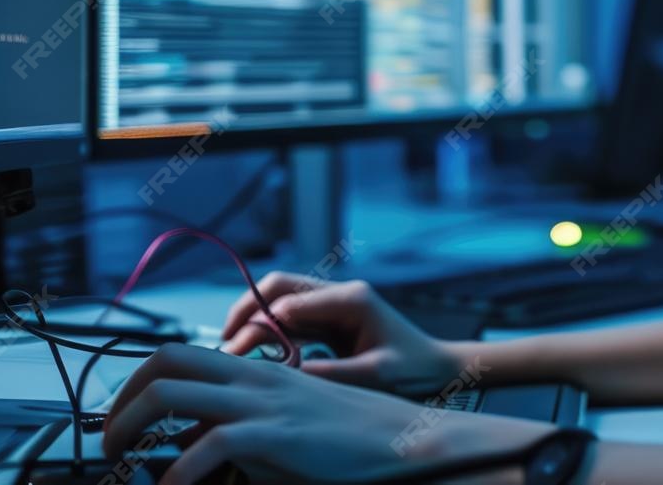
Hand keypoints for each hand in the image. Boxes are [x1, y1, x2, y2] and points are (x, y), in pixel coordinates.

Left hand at [101, 343, 552, 484]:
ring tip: (119, 459)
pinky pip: (206, 446)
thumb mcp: (291, 421)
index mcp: (259, 372)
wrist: (406, 441)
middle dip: (123, 398)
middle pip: (165, 361)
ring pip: (171, 392)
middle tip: (110, 438)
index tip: (124, 416)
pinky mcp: (275, 436)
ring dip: (130, 426)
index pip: (181, 354)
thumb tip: (197, 448)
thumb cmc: (352, 439)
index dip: (140, 381)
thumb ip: (246, 424)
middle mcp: (254, 378)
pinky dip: (176, 473)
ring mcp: (263, 403)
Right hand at [219, 275, 465, 395]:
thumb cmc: (416, 368)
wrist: (438, 367)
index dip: (259, 322)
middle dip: (247, 311)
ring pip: (280, 301)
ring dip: (254, 321)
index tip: (236, 349)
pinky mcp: (330, 319)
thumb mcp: (378, 375)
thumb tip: (291, 375)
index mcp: (352, 299)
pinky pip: (290, 319)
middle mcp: (340, 294)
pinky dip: (269, 333)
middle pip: (279, 288)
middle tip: (224, 342)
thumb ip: (336, 373)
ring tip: (231, 350)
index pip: (291, 300)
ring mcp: (333, 304)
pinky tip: (254, 355)